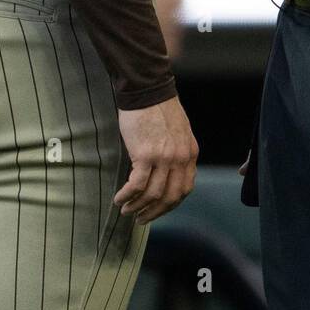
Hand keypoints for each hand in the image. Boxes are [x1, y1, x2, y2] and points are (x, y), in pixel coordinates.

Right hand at [115, 96, 198, 223]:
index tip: (157, 211)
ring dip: (137, 206)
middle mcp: (180, 158)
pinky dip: (127, 195)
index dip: (170, 205)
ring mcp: (164, 158)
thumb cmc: (159, 108)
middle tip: (140, 219)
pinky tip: (119, 198)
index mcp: (190, 153)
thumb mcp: (179, 132)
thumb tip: (169, 174)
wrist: (147, 90)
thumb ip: (178, 153)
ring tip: (125, 210)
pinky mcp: (145, 154)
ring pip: (152, 194)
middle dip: (154, 212)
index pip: (185, 189)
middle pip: (170, 197)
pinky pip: (136, 185)